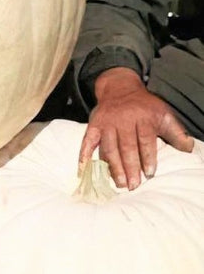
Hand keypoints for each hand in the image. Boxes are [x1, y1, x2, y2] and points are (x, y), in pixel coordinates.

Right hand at [79, 67, 193, 189]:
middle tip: (133, 185)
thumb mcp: (163, 114)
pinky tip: (83, 169)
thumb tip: (189, 148)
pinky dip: (84, 155)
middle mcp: (123, 120)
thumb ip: (176, 132)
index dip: (148, 156)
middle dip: (130, 167)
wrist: (120, 88)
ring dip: (113, 166)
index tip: (150, 172)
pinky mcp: (93, 125)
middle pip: (126, 146)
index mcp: (142, 117)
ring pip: (109, 148)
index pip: (145, 139)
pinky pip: (87, 141)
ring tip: (119, 183)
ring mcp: (106, 123)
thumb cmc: (144, 106)